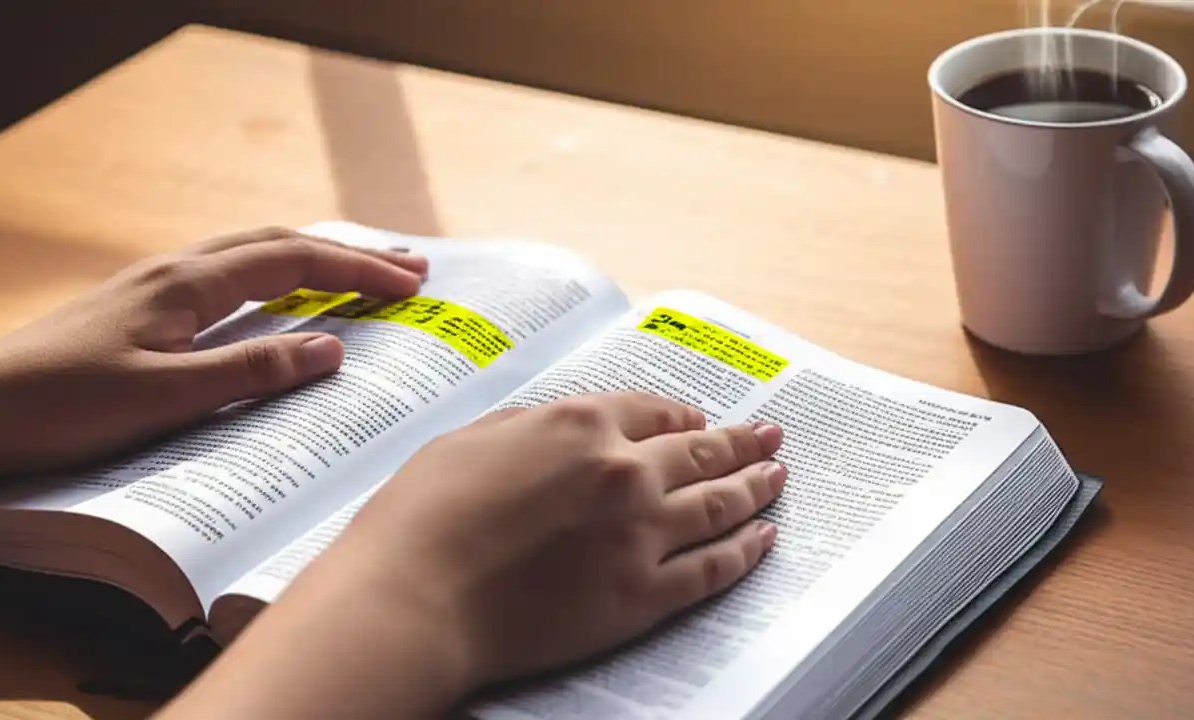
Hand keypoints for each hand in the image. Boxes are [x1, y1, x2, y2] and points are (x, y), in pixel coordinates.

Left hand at [0, 226, 426, 478]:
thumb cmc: (59, 407)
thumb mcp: (163, 397)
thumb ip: (250, 370)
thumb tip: (331, 348)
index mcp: (187, 285)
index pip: (294, 262)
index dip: (358, 271)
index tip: (413, 283)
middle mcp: (175, 272)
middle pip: (279, 244)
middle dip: (349, 255)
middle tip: (408, 267)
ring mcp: (156, 287)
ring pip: (252, 256)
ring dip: (314, 262)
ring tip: (361, 274)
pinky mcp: (141, 309)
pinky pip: (228, 278)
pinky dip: (275, 279)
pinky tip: (279, 300)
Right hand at [358, 393, 785, 684]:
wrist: (415, 597)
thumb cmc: (424, 516)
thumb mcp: (473, 439)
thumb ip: (531, 427)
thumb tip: (565, 427)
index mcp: (581, 423)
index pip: (655, 411)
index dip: (684, 416)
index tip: (700, 422)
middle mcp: (624, 471)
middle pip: (702, 452)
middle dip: (742, 442)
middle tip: (770, 436)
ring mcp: (639, 535)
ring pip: (719, 504)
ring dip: (756, 488)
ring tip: (779, 478)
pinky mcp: (640, 597)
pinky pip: (712, 568)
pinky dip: (745, 551)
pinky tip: (763, 539)